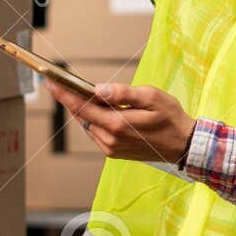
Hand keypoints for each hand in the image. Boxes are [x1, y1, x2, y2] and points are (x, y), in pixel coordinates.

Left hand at [47, 80, 196, 164]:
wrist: (184, 146)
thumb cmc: (171, 119)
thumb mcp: (152, 97)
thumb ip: (123, 93)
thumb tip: (99, 89)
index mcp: (118, 124)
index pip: (83, 107)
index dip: (65, 94)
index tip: (51, 83)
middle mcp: (110, 139)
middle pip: (81, 116)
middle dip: (68, 100)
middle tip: (56, 85)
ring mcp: (111, 148)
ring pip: (87, 125)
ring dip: (80, 110)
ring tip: (72, 94)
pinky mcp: (114, 152)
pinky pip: (95, 133)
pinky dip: (91, 120)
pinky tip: (93, 109)